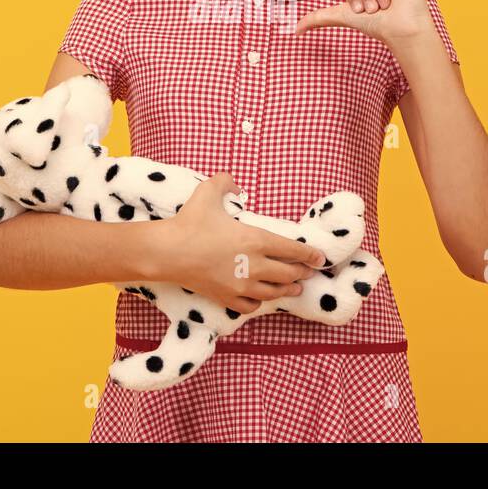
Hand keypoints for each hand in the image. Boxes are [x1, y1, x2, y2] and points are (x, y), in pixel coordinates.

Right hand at [155, 172, 325, 314]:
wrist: (168, 251)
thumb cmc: (190, 221)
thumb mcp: (208, 192)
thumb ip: (226, 183)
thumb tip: (234, 183)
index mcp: (256, 239)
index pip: (292, 249)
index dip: (309, 254)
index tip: (319, 258)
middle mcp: (254, 265)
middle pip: (288, 273)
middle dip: (302, 272)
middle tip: (308, 272)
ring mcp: (241, 284)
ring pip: (274, 292)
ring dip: (288, 290)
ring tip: (295, 288)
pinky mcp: (227, 297)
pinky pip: (251, 305)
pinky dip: (260, 302)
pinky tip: (261, 298)